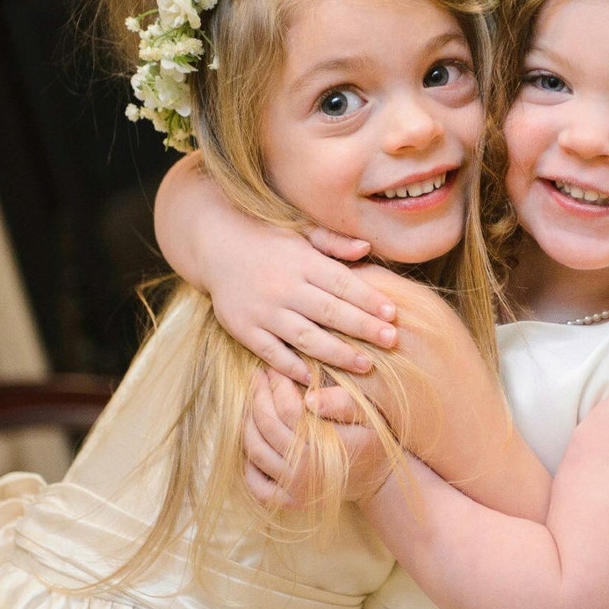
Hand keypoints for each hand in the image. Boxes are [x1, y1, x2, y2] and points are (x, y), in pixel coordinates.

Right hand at [155, 154, 397, 380]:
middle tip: (392, 341)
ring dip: (337, 353)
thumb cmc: (269, 239)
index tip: (393, 314)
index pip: (342, 282)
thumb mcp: (301, 231)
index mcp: (301, 261)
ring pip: (305, 336)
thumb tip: (368, 248)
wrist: (214, 244)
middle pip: (329, 311)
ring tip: (365, 364)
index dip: (369, 299)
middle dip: (363, 328)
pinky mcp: (243, 329)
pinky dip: (291, 367)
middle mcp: (283, 286)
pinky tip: (314, 377)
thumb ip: (334, 242)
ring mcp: (262, 310)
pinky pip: (271, 352)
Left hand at [243, 370, 390, 508]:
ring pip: (256, 451)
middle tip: (257, 376)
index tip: (274, 368)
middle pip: (267, 428)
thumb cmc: (372, 440)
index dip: (278, 386)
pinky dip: (248, 459)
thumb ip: (344, 403)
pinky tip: (255, 436)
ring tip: (253, 399)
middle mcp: (307, 475)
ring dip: (248, 422)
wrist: (376, 479)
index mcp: (328, 450)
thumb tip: (310, 398)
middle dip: (258, 396)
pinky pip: (254, 482)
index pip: (289, 411)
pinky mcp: (287, 503)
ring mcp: (294, 491)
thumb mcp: (369, 416)